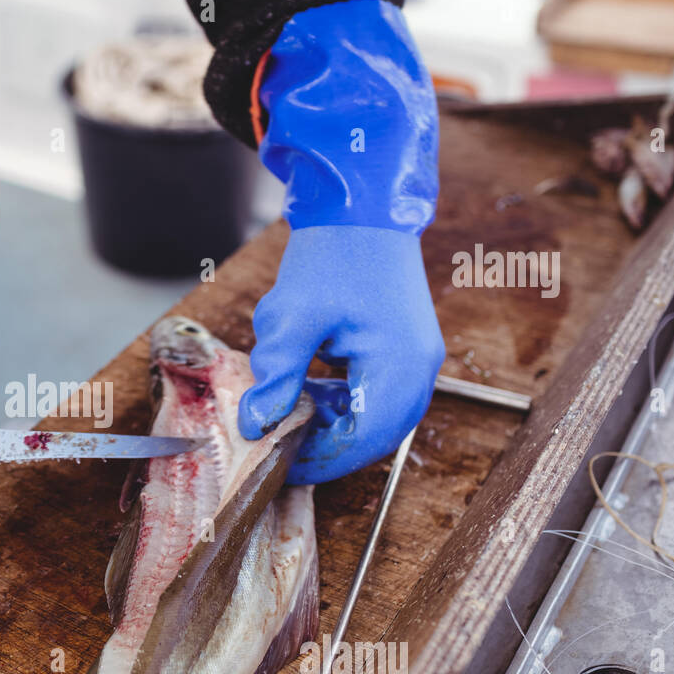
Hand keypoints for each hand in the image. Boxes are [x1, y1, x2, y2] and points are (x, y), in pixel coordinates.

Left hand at [238, 225, 443, 483]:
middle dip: (323, 447)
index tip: (275, 465)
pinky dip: (339, 403)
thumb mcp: (291, 316)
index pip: (362, 440)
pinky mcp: (404, 353)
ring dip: (329, 425)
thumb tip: (254, 426)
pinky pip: (374, 397)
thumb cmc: (330, 255)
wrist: (363, 208)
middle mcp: (419, 371)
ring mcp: (416, 362)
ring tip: (287, 410)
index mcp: (400, 366)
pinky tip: (307, 387)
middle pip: (372, 438)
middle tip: (276, 446)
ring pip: (373, 420)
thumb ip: (275, 374)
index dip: (318, 461)